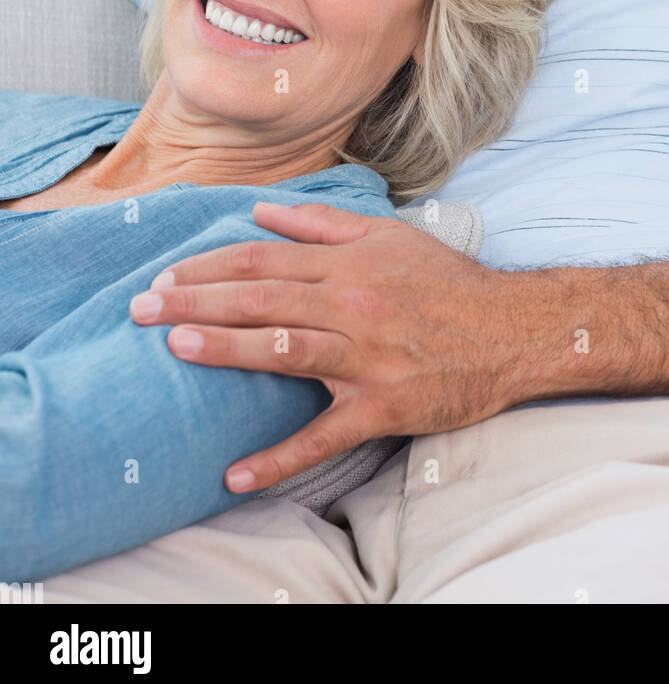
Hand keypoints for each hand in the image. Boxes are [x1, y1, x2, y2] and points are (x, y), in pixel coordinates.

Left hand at [128, 202, 528, 492]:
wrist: (511, 331)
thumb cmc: (446, 282)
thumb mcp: (387, 235)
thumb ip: (321, 221)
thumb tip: (260, 209)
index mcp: (348, 263)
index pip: (264, 258)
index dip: (209, 266)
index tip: (164, 278)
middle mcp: (352, 304)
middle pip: (262, 296)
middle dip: (196, 301)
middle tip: (141, 309)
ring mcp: (366, 356)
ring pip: (284, 349)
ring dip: (227, 349)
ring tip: (176, 349)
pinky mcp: (382, 406)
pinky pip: (324, 435)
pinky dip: (280, 457)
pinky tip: (236, 474)